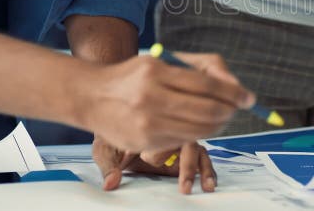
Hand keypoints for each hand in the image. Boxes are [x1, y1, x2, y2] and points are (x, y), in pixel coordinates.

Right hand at [78, 51, 254, 153]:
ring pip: (200, 129)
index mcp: (157, 71)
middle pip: (208, 109)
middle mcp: (151, 97)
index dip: (234, 92)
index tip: (249, 97)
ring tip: (221, 117)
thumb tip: (235, 88)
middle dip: (230, 111)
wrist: (91, 96)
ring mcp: (147, 123)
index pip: (207, 84)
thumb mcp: (161, 60)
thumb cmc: (133, 75)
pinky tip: (196, 125)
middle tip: (237, 108)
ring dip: (219, 125)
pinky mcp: (145, 142)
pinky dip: (197, 133)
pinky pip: (183, 140)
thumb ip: (199, 69)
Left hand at [94, 139, 216, 193]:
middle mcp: (172, 130)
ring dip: (204, 168)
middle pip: (188, 142)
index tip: (146, 159)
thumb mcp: (104, 149)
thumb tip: (111, 184)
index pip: (164, 135)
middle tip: (184, 188)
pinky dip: (207, 170)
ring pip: (199, 151)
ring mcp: (181, 142)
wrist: (118, 130)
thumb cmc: (112, 136)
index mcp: (154, 124)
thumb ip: (108, 165)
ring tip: (206, 187)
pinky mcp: (186, 154)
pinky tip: (209, 183)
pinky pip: (202, 159)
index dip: (158, 150)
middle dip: (188, 166)